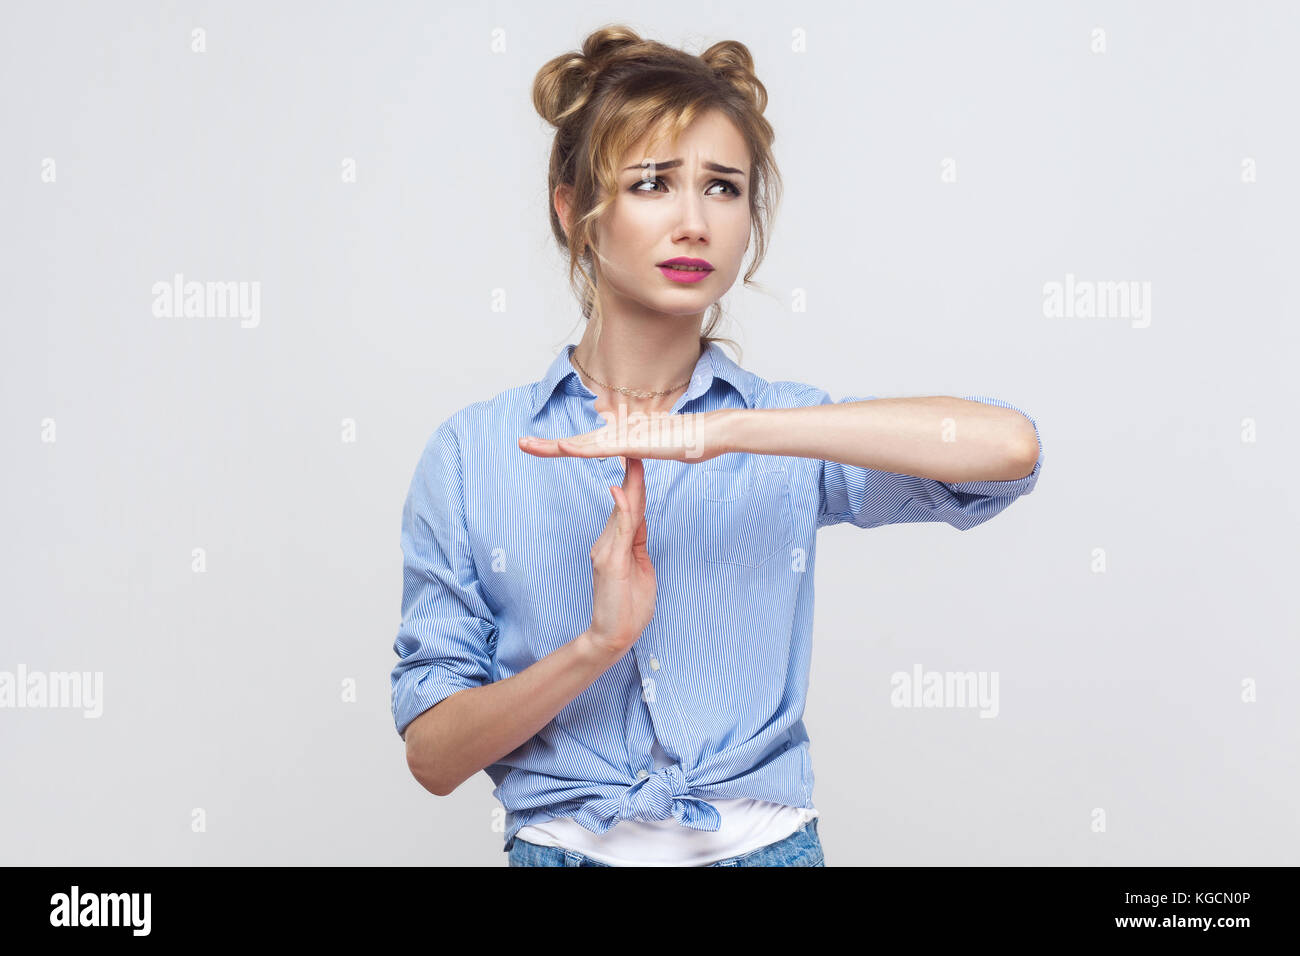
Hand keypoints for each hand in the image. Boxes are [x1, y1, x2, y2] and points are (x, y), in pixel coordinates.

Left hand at [518, 409, 729, 464]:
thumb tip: (634, 452)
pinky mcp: (634, 443)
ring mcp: (624, 438)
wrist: (708, 433)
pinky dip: (582, 447)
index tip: (539, 447)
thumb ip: (642, 450)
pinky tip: (564, 449)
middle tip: (520, 444)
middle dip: (547, 445)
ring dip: (554, 445)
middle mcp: (618, 435)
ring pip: (582, 443)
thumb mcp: (657, 448)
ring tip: (529, 445)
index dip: (561, 447)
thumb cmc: (687, 440)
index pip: (584, 445)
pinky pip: (603, 447)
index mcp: (621, 440)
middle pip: (575, 442)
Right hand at [585, 456, 655, 656]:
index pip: (629, 507)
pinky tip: (623, 492)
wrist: (613, 636)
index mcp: (616, 543)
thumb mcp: (640, 566)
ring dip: (629, 484)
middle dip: (632, 474)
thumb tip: (640, 518)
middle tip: (638, 444)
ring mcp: (605, 551)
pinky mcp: (608, 562)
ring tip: (634, 458)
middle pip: (625, 503)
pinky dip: (622, 510)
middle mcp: (607, 542)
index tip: (641, 458)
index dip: (635, 482)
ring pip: (622, 512)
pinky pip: (619, 531)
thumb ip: (637, 541)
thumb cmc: (629, 606)